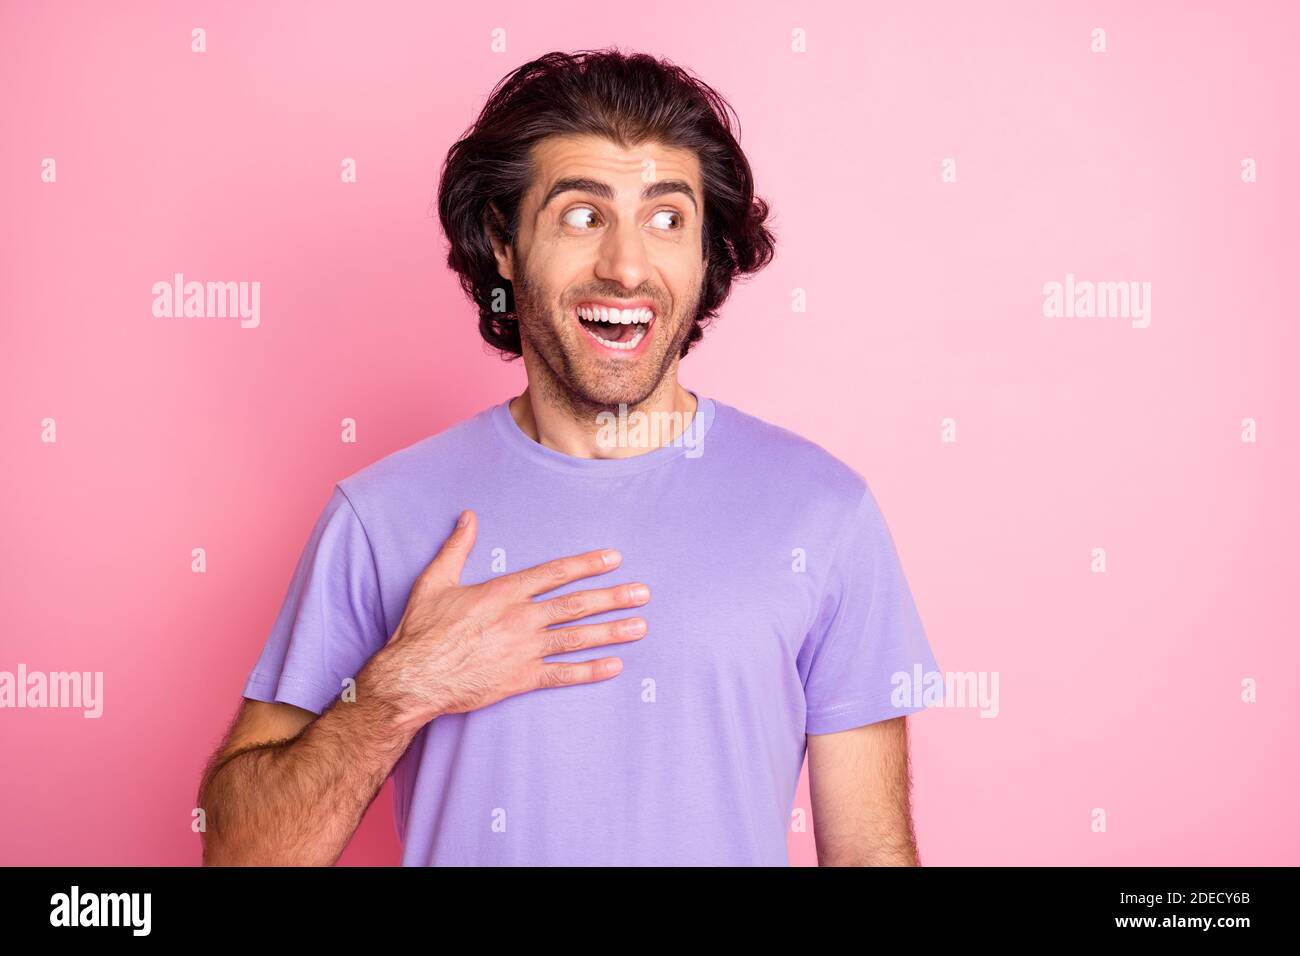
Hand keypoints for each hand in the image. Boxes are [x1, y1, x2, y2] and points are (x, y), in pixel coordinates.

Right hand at [366, 510, 649, 730]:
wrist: (413, 677)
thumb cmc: (421, 629)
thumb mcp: (435, 580)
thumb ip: (457, 547)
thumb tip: (468, 515)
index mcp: (504, 592)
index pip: (555, 573)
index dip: (587, 564)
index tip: (614, 559)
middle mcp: (521, 618)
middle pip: (576, 604)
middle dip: (613, 597)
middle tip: (643, 593)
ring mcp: (524, 650)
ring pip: (577, 638)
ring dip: (612, 632)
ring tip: (640, 626)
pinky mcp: (521, 679)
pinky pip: (563, 675)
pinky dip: (590, 671)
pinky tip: (615, 666)